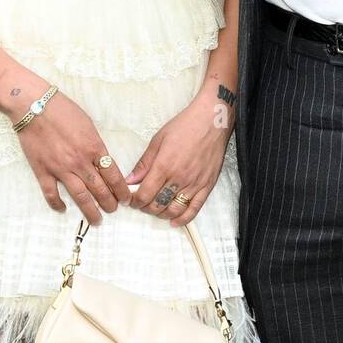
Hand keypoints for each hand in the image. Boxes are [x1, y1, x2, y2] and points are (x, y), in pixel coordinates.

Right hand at [15, 87, 132, 224]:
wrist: (34, 105)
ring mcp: (61, 169)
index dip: (122, 190)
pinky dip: (57, 204)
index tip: (126, 199)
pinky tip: (63, 209)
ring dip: (90, 211)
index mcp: (94, 148)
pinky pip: (51, 193)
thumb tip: (102, 159)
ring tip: (96, 220)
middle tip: (113, 210)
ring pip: (80, 197)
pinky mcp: (43, 171)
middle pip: (100, 189)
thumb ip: (96, 144)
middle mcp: (80, 162)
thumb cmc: (62, 110)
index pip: (113, 175)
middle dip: (109, 203)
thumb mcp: (88, 124)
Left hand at [125, 87, 233, 226]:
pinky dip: (183, 219)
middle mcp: (179, 178)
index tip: (131, 200)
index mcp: (164, 166)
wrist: (212, 120)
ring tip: (156, 209)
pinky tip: (175, 222)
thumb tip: (130, 180)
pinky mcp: (207, 186)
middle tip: (142, 203)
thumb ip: (144, 163)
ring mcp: (194, 184)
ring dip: (162, 214)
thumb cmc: (185, 126)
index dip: (135, 201)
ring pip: (174, 210)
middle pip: (157, 205)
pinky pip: (194, 209)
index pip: (144, 194)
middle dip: (146, 208)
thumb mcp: (158, 139)